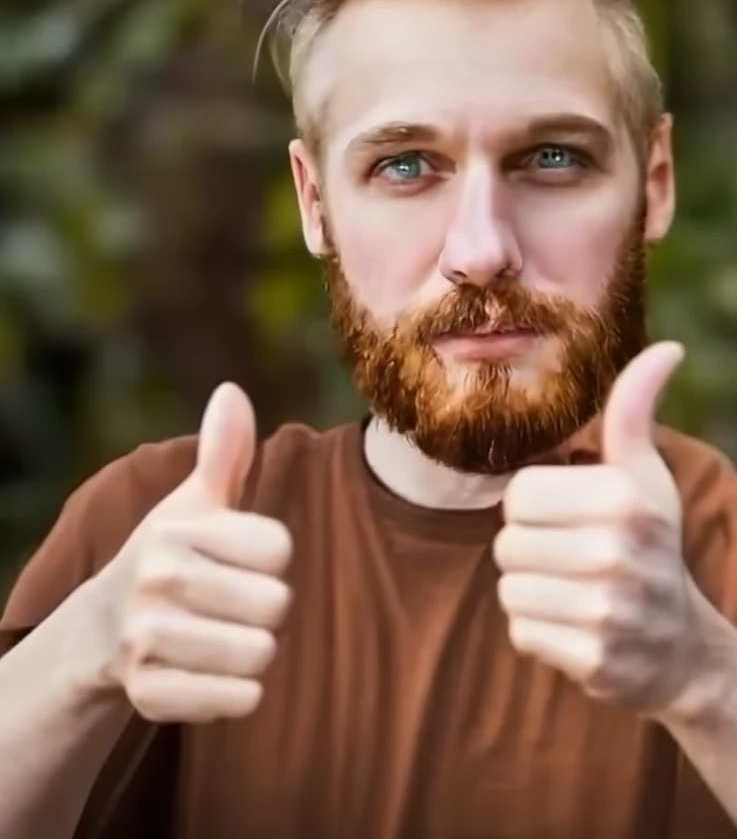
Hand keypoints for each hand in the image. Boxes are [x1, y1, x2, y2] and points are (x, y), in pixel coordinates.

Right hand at [88, 384, 292, 722]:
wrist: (101, 630)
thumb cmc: (171, 556)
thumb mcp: (194, 503)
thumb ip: (224, 452)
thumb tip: (232, 392)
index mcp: (180, 530)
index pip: (279, 549)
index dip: (270, 558)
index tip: (241, 559)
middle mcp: (158, 581)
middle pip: (276, 605)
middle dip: (267, 609)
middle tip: (234, 605)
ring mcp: (148, 640)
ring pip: (260, 655)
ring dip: (254, 652)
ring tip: (224, 637)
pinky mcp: (148, 694)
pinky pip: (237, 700)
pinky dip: (235, 693)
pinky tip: (208, 673)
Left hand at [495, 342, 692, 712]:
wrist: (681, 648)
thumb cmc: (649, 544)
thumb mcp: (645, 475)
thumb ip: (635, 410)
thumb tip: (668, 346)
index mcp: (625, 497)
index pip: (520, 492)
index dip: (537, 506)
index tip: (573, 518)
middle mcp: (619, 552)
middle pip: (508, 542)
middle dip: (531, 550)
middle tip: (573, 558)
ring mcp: (609, 610)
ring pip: (510, 588)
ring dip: (532, 591)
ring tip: (574, 590)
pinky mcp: (593, 659)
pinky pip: (521, 632)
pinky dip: (539, 631)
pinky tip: (576, 626)